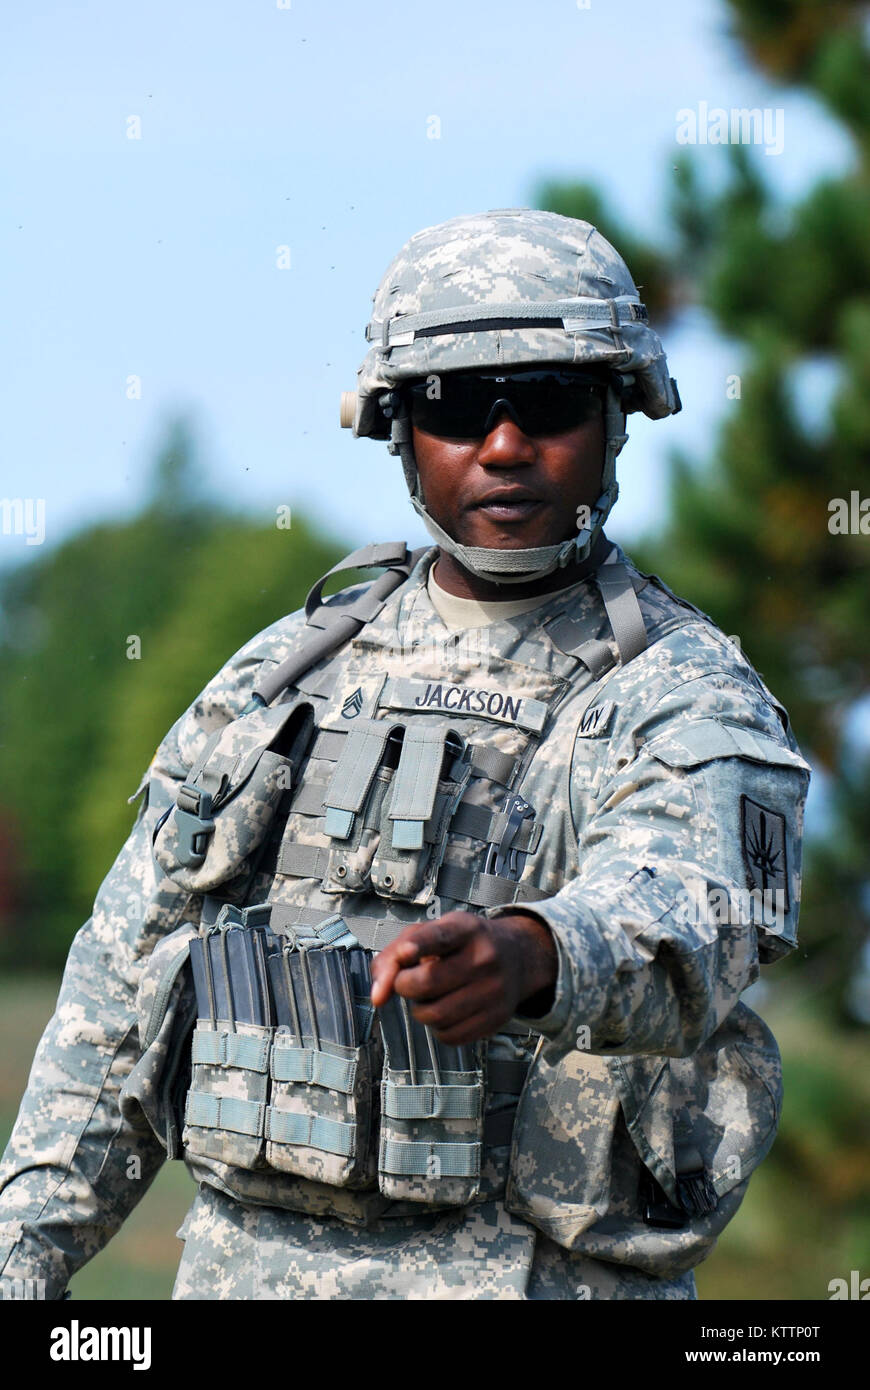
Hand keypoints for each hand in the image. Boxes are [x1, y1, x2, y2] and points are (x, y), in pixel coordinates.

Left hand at [369, 909, 557, 1045]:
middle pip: (426, 983)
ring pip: (434, 1015)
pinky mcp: (496, 1018)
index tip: (405, 952)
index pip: (438, 937)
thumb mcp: (430, 933)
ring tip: (430, 995)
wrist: (516, 957)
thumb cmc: (462, 944)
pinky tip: (446, 1009)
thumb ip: (394, 956)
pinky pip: (449, 1036)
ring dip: (420, 1009)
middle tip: (410, 980)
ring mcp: (494, 990)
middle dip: (404, 985)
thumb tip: (377, 996)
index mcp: (466, 929)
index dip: (417, 946)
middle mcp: (484, 958)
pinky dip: (438, 1028)